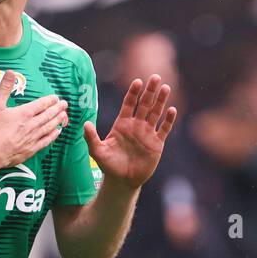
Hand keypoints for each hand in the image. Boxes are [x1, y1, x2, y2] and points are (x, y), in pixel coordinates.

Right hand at [0, 70, 68, 170]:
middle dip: (57, 109)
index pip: (41, 104)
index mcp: (24, 113)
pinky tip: (57, 132)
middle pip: (48, 115)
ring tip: (64, 115)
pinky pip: (46, 141)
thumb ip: (5, 88)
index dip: (49, 100)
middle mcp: (32, 124)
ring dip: (58, 120)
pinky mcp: (32, 149)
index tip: (56, 97)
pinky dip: (53, 136)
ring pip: (49, 126)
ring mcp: (33, 137)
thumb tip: (10, 72)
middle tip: (65, 104)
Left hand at [85, 74, 176, 189]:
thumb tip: (84, 124)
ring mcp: (147, 133)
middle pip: (144, 104)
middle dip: (149, 91)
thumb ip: (91, 137)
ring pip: (155, 113)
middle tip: (155, 77)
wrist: (122, 180)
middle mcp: (136, 125)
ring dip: (161, 101)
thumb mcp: (97, 151)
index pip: (128, 104)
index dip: (133, 93)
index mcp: (122, 124)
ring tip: (165, 88)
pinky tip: (172, 110)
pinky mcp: (157, 144)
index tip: (137, 81)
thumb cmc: (109, 165)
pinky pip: (164, 129)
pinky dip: (168, 120)